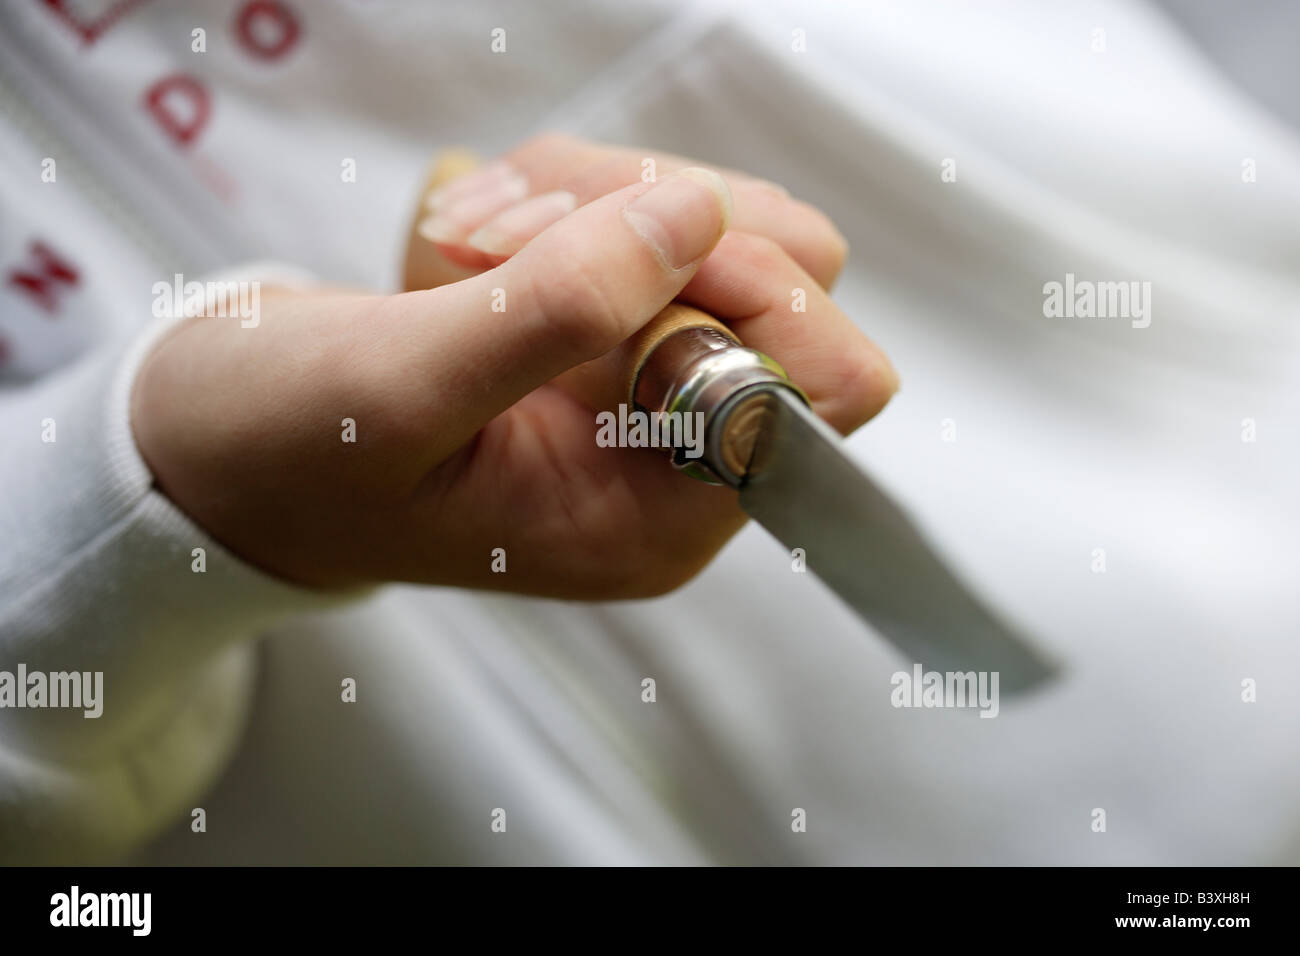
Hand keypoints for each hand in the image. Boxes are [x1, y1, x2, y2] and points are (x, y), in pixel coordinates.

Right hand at [131, 142, 896, 596]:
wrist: (223, 445)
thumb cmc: (290, 456)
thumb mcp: (397, 393)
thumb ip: (549, 314)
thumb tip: (691, 220)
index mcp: (655, 518)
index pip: (817, 392)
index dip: (747, 298)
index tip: (625, 253)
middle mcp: (676, 456)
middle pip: (785, 284)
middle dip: (660, 221)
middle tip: (523, 225)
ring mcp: (644, 382)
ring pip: (720, 227)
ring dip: (599, 194)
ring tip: (475, 235)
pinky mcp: (605, 323)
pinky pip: (647, 213)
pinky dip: (567, 194)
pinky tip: (477, 235)